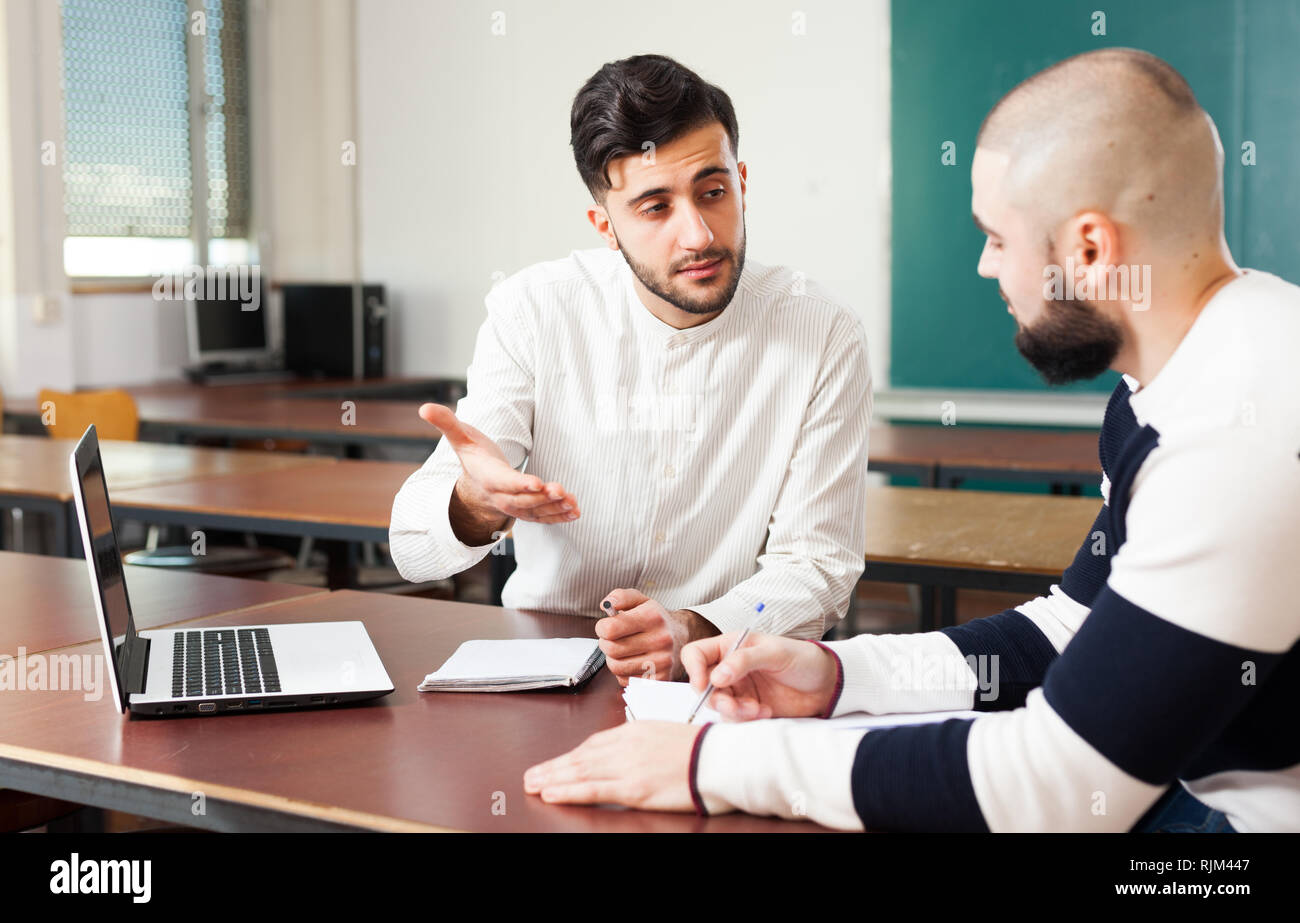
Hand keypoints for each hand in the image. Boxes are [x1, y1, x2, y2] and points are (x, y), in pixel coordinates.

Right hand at [418, 403, 579, 543]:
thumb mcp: (460, 437)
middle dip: (541, 498)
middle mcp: (501, 496)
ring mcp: (514, 506)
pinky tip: (575, 511)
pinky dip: (558, 516)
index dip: (519, 484)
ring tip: (572, 503)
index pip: (503, 482)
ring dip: (554, 509)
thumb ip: (446, 423)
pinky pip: (543, 517)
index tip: (537, 483)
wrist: (477, 486)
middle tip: (560, 491)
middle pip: (522, 501)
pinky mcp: (527, 511)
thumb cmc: (473, 456)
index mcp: (487, 477)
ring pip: (534, 512)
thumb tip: (423, 408)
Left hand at [523, 721, 705, 812]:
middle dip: (554, 766)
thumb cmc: (705, 747)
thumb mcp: (670, 734)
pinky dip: (568, 790)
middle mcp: (627, 745)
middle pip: (582, 756)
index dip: (573, 754)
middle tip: (531, 774)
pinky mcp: (634, 788)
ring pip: (581, 771)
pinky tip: (551, 792)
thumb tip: (633, 750)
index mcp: (636, 731)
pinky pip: (593, 789)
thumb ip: (646, 741)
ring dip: (553, 777)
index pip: (596, 743)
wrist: (723, 758)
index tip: (558, 761)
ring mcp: (628, 766)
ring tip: (533, 783)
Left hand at [595, 589, 718, 685]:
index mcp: (653, 617)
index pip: (611, 629)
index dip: (602, 627)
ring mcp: (662, 661)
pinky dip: (623, 672)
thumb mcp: (641, 600)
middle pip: (611, 649)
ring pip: (616, 667)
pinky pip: (626, 680)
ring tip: (622, 650)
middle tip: (613, 639)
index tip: (606, 626)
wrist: (681, 638)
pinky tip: (633, 662)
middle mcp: (661, 639)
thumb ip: (621, 596)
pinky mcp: (660, 678)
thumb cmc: (656, 620)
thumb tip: (606, 605)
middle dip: (606, 643)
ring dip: (613, 659)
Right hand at [681, 632, 838, 720]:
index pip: (696, 655)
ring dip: (734, 710)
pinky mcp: (748, 708)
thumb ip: (744, 660)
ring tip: (757, 709)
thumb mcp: (775, 653)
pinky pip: (734, 718)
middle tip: (737, 705)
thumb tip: (716, 676)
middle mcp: (729, 668)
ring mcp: (738, 689)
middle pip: (704, 685)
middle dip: (717, 698)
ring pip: (718, 705)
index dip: (693, 670)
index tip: (704, 686)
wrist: (826, 684)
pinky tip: (766, 712)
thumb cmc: (802, 659)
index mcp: (731, 646)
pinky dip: (746, 719)